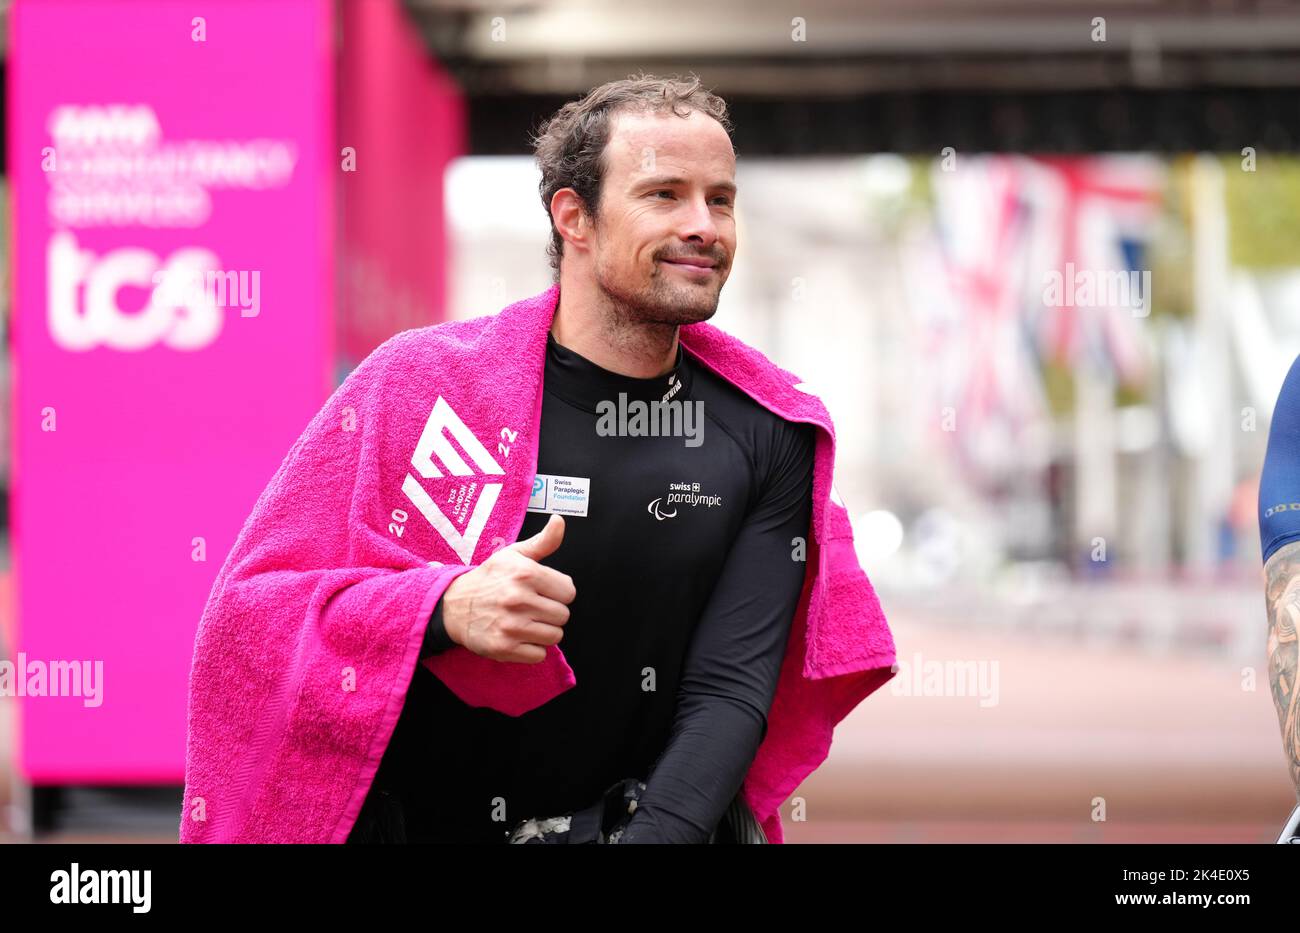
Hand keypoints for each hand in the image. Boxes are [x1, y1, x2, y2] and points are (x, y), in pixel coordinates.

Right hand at [440, 513, 575, 662]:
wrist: (453, 606)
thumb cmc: (489, 579)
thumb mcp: (513, 554)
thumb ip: (543, 541)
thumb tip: (560, 520)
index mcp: (525, 574)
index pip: (569, 591)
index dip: (558, 592)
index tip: (543, 591)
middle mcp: (518, 599)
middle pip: (563, 615)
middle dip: (551, 612)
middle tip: (532, 607)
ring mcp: (511, 626)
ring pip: (555, 636)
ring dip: (543, 631)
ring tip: (525, 621)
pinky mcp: (504, 648)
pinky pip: (539, 655)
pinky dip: (532, 649)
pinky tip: (518, 636)